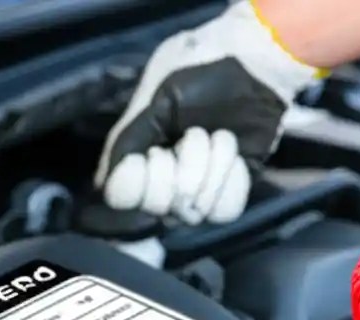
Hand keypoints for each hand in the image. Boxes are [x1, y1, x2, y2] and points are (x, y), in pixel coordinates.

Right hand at [94, 1, 320, 224]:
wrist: (255, 68)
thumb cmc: (202, 74)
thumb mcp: (156, 100)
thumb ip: (128, 140)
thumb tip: (104, 183)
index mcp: (137, 153)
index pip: (122, 198)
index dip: (137, 181)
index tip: (153, 152)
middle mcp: (164, 179)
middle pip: (160, 207)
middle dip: (183, 168)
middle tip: (194, 134)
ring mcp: (198, 189)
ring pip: (195, 210)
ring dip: (211, 166)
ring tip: (218, 135)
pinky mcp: (230, 193)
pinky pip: (224, 211)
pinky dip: (231, 180)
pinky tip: (234, 156)